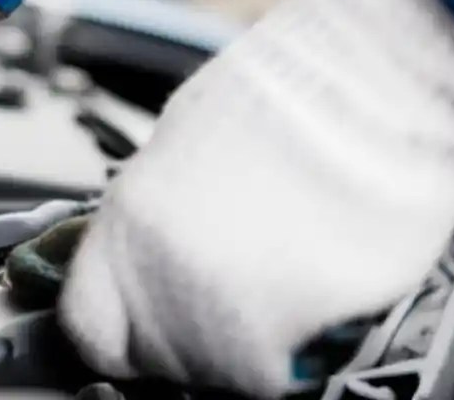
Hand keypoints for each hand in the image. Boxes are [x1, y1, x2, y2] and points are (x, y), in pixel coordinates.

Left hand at [57, 0, 453, 396]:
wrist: (364, 83)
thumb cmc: (279, 97)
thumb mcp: (175, 148)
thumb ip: (146, 223)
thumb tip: (132, 261)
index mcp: (126, 226)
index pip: (89, 328)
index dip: (119, 331)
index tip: (138, 327)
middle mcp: (164, 278)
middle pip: (157, 357)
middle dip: (188, 335)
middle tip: (227, 295)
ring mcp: (229, 311)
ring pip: (222, 371)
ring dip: (245, 341)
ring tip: (277, 277)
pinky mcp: (301, 331)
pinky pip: (288, 369)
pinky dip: (301, 343)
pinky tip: (312, 287)